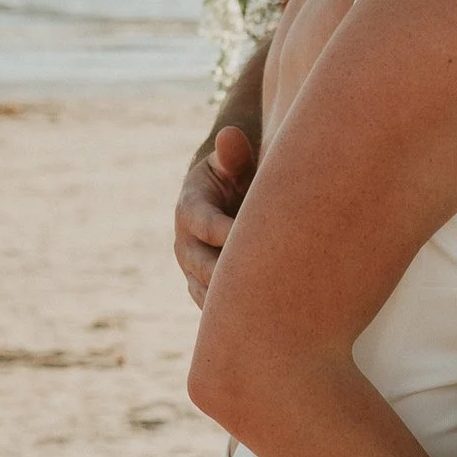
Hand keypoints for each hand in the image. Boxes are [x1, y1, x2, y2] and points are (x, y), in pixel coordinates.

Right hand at [176, 124, 255, 306]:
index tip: (254, 240)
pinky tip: (268, 321)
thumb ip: (233, 155)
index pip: (204, 224)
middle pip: (204, 267)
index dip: (226, 232)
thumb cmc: (235, 176)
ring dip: (235, 303)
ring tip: (271, 309)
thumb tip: (231, 135)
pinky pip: (216, 309)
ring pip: (207, 293)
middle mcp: (186, 243)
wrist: (223, 199)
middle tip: (271, 283)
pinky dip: (237, 318)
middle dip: (233, 276)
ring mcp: (192, 269)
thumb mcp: (232, 162)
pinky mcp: (203, 288)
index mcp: (190, 208)